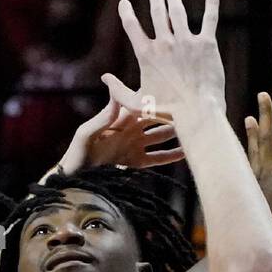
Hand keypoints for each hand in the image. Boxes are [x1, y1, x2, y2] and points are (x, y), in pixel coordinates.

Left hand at [55, 100, 183, 174]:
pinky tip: (187, 153)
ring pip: (162, 136)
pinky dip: (172, 155)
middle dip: (174, 114)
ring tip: (197, 129)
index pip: (144, 104)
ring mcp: (136, 145)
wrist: (75, 179)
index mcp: (121, 118)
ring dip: (177, 133)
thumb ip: (103, 117)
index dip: (159, 98)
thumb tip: (117, 96)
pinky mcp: (137, 162)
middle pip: (157, 118)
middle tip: (195, 110)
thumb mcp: (86, 134)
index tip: (176, 92)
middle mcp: (131, 129)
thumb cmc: (76, 154)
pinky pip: (158, 158)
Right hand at [101, 0, 222, 125]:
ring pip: (178, 11)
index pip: (132, 27)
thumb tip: (104, 78)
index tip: (124, 3)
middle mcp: (165, 43)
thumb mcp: (136, 104)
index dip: (127, 13)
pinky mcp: (206, 44)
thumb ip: (118, 90)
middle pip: (157, 11)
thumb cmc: (166, 113)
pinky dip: (211, 3)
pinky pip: (209, 18)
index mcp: (147, 56)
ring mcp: (186, 41)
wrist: (196, 113)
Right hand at [245, 91, 271, 234]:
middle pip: (262, 137)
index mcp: (251, 178)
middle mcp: (261, 172)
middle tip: (263, 94)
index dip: (248, 134)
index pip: (248, 151)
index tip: (247, 118)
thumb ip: (256, 215)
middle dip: (264, 114)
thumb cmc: (253, 237)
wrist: (252, 242)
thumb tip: (260, 225)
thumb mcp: (252, 220)